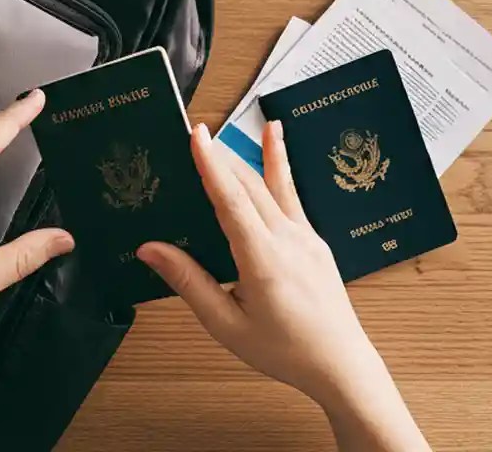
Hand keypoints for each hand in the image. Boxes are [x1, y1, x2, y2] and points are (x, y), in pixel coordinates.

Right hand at [138, 121, 428, 451]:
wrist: (340, 364)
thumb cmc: (285, 350)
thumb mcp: (226, 324)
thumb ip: (189, 282)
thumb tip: (151, 250)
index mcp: (264, 260)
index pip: (232, 201)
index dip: (211, 165)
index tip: (196, 135)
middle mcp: (288, 240)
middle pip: (249, 186)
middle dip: (220, 155)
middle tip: (193, 130)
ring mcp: (305, 236)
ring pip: (271, 185)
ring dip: (246, 156)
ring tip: (229, 127)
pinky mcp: (314, 240)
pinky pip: (292, 195)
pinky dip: (280, 166)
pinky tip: (276, 141)